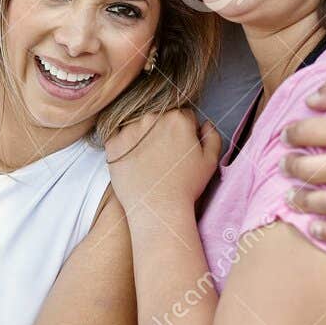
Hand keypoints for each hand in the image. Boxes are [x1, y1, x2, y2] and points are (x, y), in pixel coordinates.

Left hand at [105, 109, 220, 210]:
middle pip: (158, 117)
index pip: (181, 115)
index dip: (184, 131)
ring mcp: (129, 129)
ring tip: (148, 161)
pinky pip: (118, 137)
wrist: (158, 209)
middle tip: (164, 155)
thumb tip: (205, 124)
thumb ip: (212, 136)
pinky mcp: (113, 143)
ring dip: (142, 136)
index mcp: (177, 118)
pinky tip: (133, 162)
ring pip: (138, 126)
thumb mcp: (210, 161)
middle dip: (162, 131)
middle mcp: (152, 118)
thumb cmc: (186, 187)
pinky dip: (124, 146)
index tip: (180, 146)